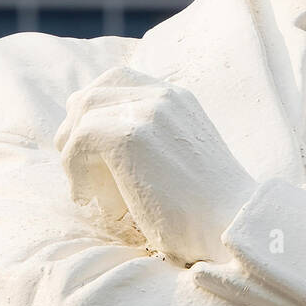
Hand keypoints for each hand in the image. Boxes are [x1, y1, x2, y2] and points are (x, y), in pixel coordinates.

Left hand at [54, 66, 256, 265]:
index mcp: (178, 98)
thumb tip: (106, 147)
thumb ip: (155, 140)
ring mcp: (148, 112)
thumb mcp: (184, 158)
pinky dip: (75, 169)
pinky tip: (87, 196)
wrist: (232, 226)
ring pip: (82, 113)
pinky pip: (80, 140)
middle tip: (75, 164)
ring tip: (83, 186)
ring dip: (72, 151)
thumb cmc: (210, 209)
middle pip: (93, 91)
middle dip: (74, 126)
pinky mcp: (131, 136)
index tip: (86, 142)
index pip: (118, 79)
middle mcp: (163, 96)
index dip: (93, 108)